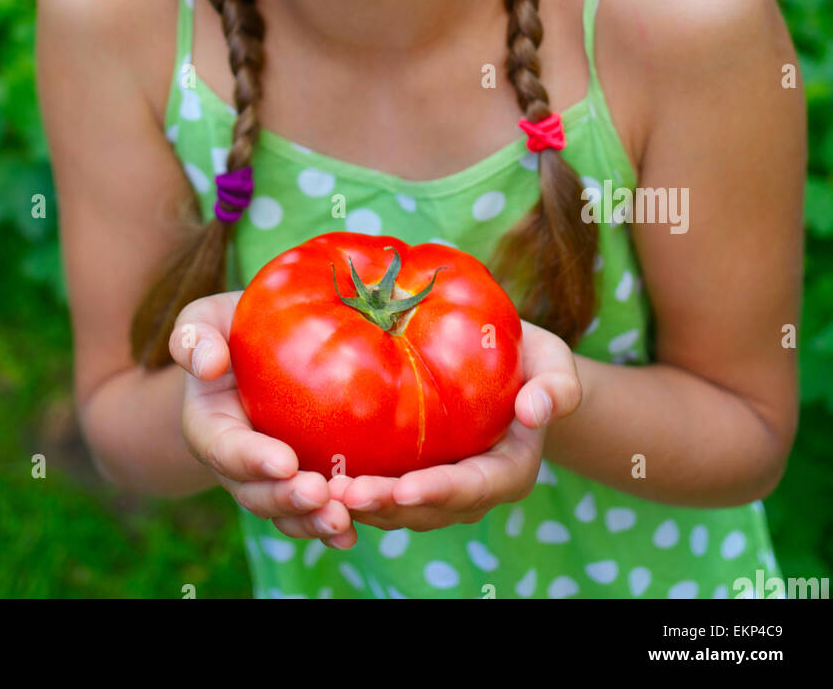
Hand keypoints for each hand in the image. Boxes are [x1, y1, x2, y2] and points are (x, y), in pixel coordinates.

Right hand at [170, 292, 358, 549]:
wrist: (257, 347)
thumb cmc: (231, 329)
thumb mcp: (205, 321)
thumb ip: (193, 338)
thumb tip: (208, 366)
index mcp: (209, 426)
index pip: (226, 449)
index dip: (252, 460)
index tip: (285, 462)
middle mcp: (235, 463)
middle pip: (254, 493)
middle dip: (285, 499)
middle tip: (318, 493)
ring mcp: (267, 479)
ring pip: (283, 513)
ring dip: (310, 523)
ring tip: (341, 521)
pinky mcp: (299, 482)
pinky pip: (310, 513)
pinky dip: (329, 528)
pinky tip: (353, 533)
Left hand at [276, 319, 582, 536]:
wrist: (506, 360)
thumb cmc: (529, 357)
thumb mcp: (553, 362)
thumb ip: (557, 386)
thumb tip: (535, 410)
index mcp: (507, 471)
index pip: (472, 489)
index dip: (439, 492)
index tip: (404, 487)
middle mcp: (469, 490)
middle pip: (425, 509)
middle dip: (386, 506)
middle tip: (344, 494)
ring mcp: (435, 486)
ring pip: (394, 508)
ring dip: (358, 505)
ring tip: (318, 490)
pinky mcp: (407, 472)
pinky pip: (377, 487)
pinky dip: (347, 487)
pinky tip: (310, 473)